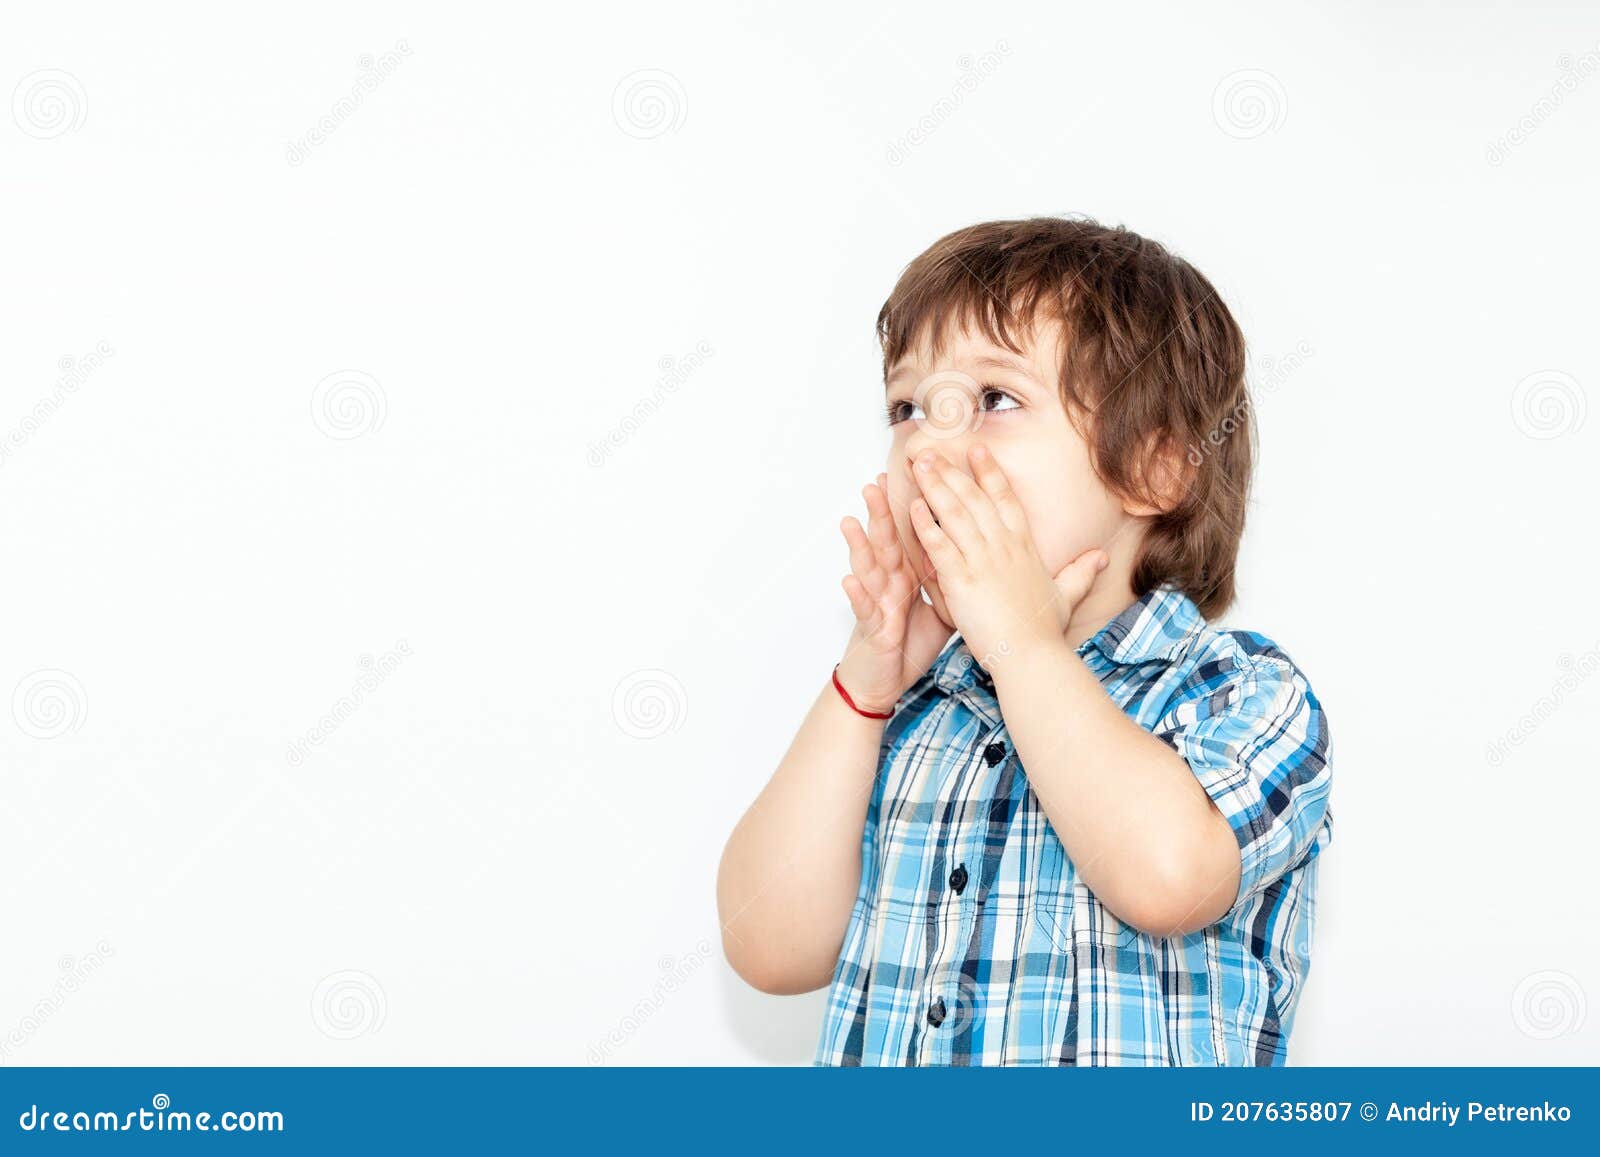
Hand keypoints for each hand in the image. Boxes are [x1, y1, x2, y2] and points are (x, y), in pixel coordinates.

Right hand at [835, 473, 951, 713]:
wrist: (884, 683)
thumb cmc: (906, 646)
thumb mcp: (936, 609)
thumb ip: (947, 581)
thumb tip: (972, 559)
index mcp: (906, 578)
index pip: (907, 537)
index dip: (908, 509)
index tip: (909, 481)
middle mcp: (888, 586)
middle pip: (884, 544)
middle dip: (880, 514)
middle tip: (876, 483)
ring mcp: (877, 605)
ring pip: (867, 570)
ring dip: (858, 546)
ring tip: (850, 521)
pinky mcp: (872, 630)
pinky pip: (864, 612)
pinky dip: (856, 596)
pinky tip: (848, 580)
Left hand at [907, 445, 1107, 666]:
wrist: (1032, 657)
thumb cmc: (1045, 632)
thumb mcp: (1067, 596)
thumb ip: (1081, 573)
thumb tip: (1102, 557)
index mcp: (1024, 548)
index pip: (1006, 501)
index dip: (991, 473)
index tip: (976, 450)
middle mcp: (1004, 548)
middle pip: (976, 499)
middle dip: (953, 472)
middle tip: (932, 450)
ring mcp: (983, 562)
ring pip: (956, 514)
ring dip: (936, 487)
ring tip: (920, 465)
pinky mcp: (963, 581)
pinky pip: (941, 546)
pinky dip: (926, 525)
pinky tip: (913, 506)